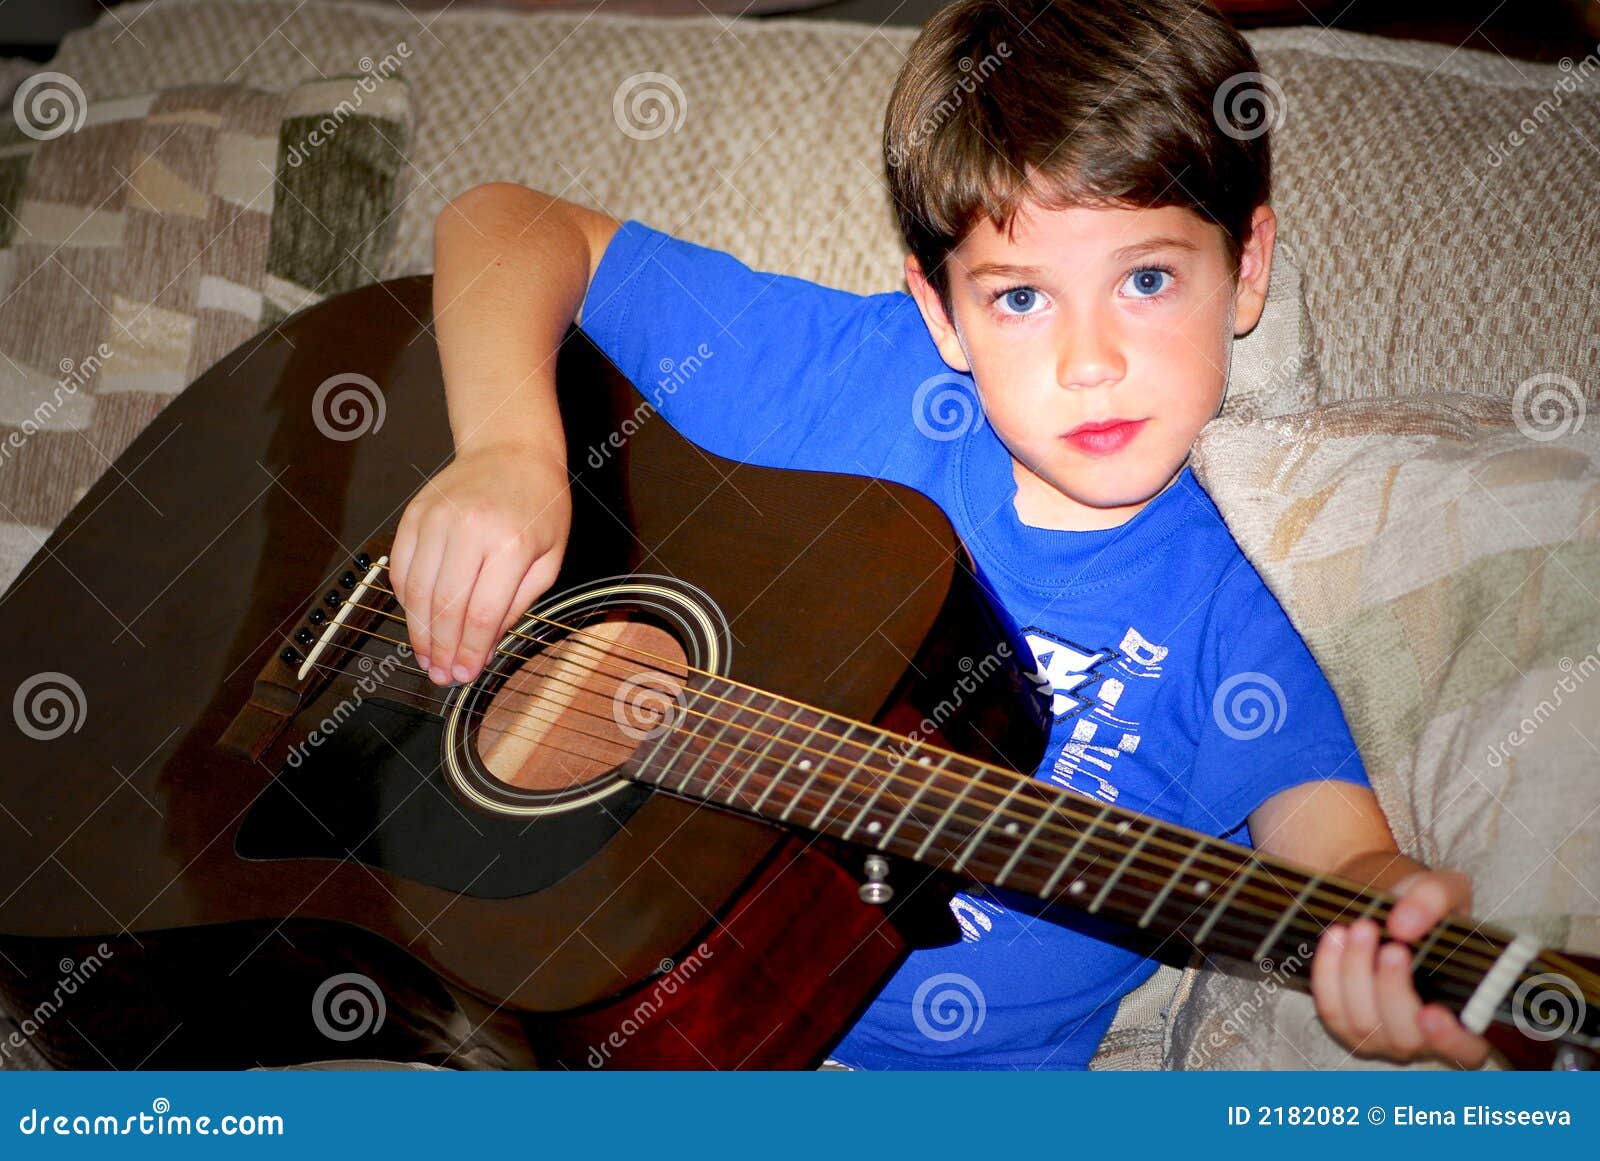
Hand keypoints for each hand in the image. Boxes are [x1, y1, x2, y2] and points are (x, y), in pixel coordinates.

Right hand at [389, 441, 570, 685]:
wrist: (511, 449)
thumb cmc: (539, 502)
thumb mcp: (550, 557)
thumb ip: (518, 602)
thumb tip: (486, 644)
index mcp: (511, 543)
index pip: (482, 614)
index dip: (471, 652)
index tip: (466, 674)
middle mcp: (469, 530)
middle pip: (445, 607)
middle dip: (442, 650)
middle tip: (441, 676)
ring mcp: (437, 519)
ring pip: (416, 591)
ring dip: (418, 632)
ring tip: (426, 657)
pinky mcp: (415, 514)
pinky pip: (400, 567)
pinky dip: (405, 599)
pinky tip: (416, 620)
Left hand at [1310, 868, 1491, 1067]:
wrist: (1380, 906)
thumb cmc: (1424, 907)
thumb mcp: (1445, 889)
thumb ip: (1435, 899)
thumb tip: (1404, 927)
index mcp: (1464, 1016)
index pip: (1468, 1050)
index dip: (1450, 1040)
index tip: (1431, 1013)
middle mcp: (1423, 1037)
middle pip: (1406, 1035)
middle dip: (1393, 989)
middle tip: (1392, 946)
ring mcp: (1380, 1036)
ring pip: (1364, 1023)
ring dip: (1358, 975)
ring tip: (1361, 928)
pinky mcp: (1344, 1023)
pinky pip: (1331, 1009)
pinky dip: (1329, 973)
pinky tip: (1335, 937)